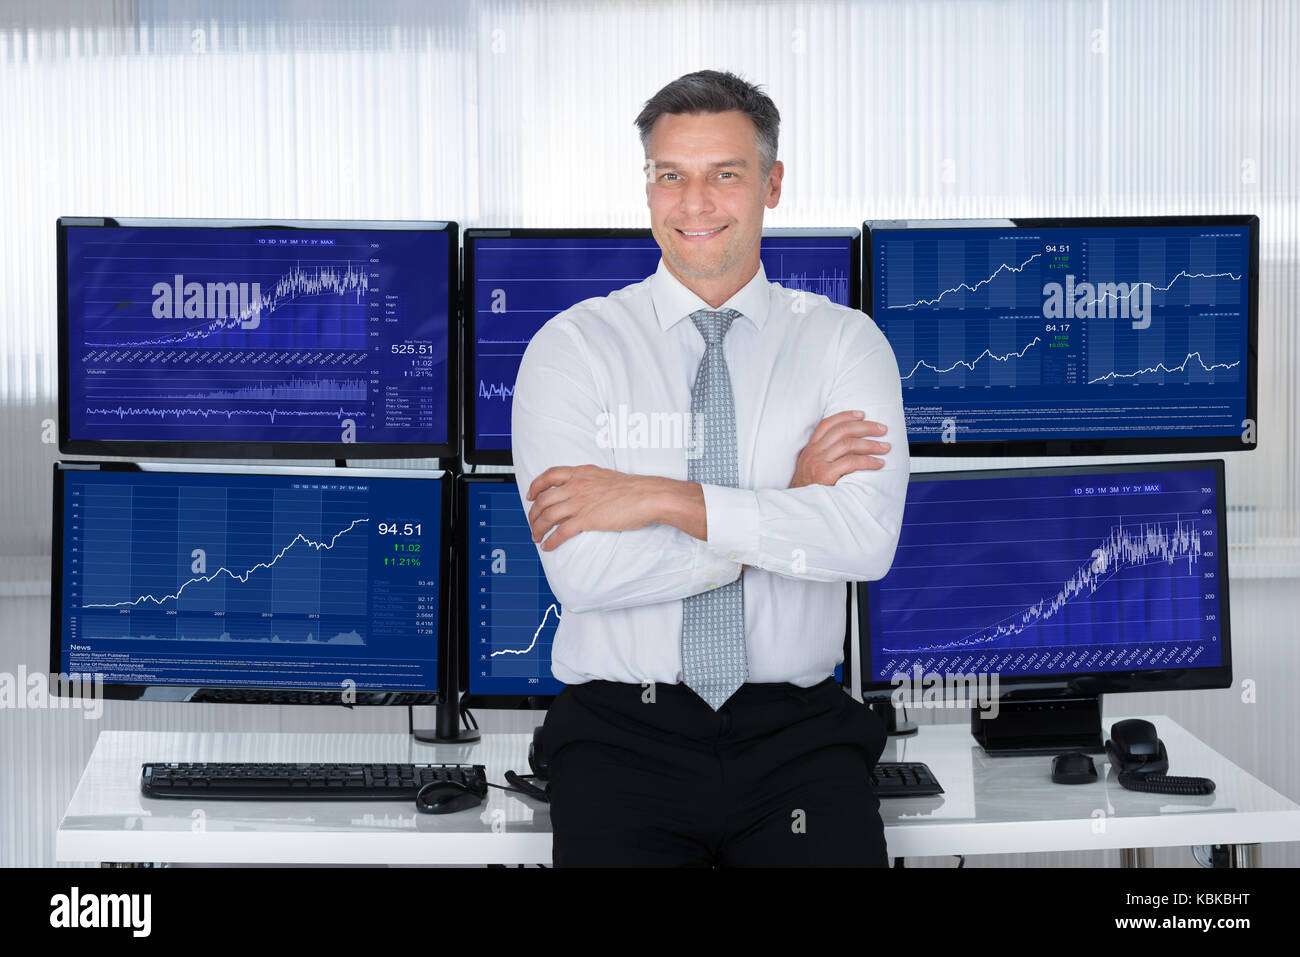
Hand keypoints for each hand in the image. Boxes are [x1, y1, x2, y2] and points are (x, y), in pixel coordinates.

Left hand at [525, 465, 700, 550]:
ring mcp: (581, 501)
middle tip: (532, 522)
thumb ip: (592, 482)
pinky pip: (561, 531)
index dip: (536, 485)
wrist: (649, 496)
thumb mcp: (607, 477)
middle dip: (533, 513)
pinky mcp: (586, 518)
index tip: (530, 494)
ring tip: (536, 537)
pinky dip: (551, 540)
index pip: (550, 475)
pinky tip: (547, 546)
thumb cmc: (635, 489)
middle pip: (544, 498)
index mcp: (582, 473)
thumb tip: (586, 492)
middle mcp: (577, 485)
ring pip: (548, 515)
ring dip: (537, 528)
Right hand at [789, 410, 889, 487]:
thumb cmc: (808, 489)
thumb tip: (850, 446)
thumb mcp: (810, 467)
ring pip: (848, 444)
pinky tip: (878, 463)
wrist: (797, 508)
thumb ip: (824, 455)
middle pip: (841, 431)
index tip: (862, 414)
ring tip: (885, 448)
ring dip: (870, 445)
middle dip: (865, 427)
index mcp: (810, 448)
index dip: (845, 416)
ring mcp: (818, 463)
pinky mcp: (825, 475)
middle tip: (882, 429)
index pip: (827, 424)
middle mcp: (813, 452)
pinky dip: (868, 461)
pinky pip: (851, 462)